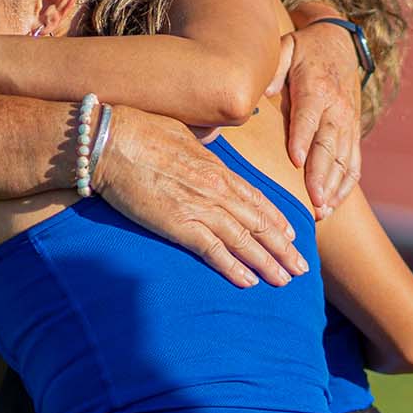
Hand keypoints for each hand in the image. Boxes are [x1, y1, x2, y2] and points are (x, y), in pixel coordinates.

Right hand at [93, 105, 308, 288]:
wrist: (111, 141)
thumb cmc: (141, 131)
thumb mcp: (182, 132)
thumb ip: (200, 145)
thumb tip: (207, 142)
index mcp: (217, 168)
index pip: (256, 198)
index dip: (276, 219)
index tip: (292, 235)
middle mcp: (216, 189)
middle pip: (259, 223)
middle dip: (283, 248)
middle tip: (301, 268)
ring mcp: (199, 207)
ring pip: (244, 240)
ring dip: (267, 262)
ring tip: (284, 280)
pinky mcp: (178, 224)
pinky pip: (213, 250)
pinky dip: (233, 267)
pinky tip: (248, 281)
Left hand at [278, 22, 363, 216]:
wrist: (339, 42)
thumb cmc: (304, 50)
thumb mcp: (286, 48)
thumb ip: (274, 69)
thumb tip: (262, 91)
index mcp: (317, 88)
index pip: (309, 117)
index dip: (303, 139)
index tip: (295, 162)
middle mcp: (337, 108)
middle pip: (329, 145)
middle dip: (321, 174)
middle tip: (313, 200)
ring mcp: (349, 122)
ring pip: (344, 159)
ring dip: (334, 186)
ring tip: (322, 210)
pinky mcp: (354, 132)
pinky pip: (354, 162)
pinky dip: (346, 185)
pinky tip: (334, 203)